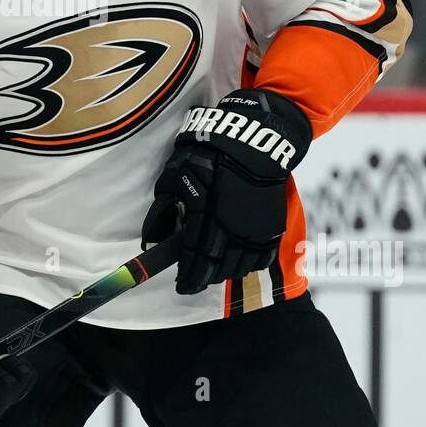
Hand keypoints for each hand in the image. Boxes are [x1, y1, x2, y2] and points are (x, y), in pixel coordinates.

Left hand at [142, 89, 312, 294]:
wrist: (252, 141)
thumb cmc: (209, 153)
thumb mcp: (175, 176)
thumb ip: (163, 209)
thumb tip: (153, 237)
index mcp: (206, 219)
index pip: (194, 260)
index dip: (187, 277)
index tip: (182, 285)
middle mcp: (232, 231)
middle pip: (217, 268)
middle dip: (204, 277)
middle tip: (195, 280)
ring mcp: (255, 231)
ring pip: (240, 266)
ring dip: (225, 272)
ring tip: (214, 271)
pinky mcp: (272, 226)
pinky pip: (262, 257)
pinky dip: (249, 263)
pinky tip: (239, 261)